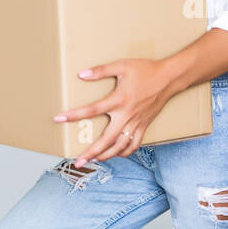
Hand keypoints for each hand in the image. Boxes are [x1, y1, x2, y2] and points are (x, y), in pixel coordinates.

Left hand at [53, 58, 174, 167]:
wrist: (169, 79)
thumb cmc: (145, 70)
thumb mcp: (122, 66)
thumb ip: (101, 70)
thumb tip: (82, 74)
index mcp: (119, 100)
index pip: (92, 110)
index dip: (74, 115)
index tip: (58, 118)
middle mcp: (127, 115)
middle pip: (106, 140)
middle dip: (91, 152)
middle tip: (78, 162)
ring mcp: (136, 123)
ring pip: (120, 146)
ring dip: (106, 156)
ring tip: (94, 160)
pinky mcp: (144, 126)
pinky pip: (134, 144)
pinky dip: (125, 152)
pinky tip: (117, 154)